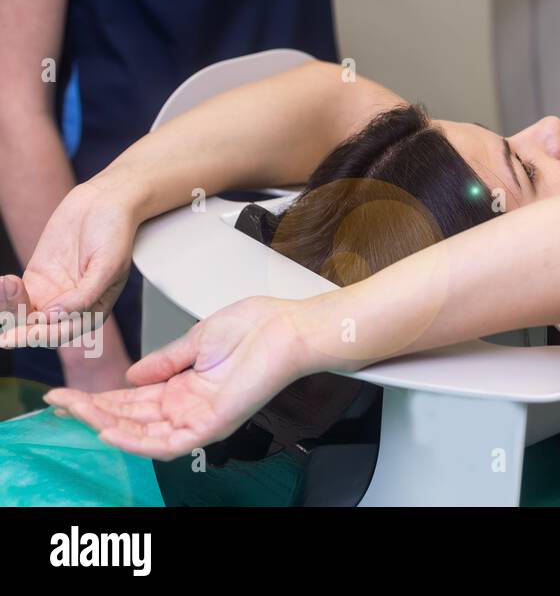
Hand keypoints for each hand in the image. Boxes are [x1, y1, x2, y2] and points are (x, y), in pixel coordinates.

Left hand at [0, 178, 138, 347]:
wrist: (103, 202)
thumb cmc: (115, 232)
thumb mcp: (108, 265)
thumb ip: (84, 296)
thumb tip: (54, 316)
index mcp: (94, 309)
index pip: (64, 331)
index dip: (44, 336)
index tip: (26, 332)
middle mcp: (71, 306)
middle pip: (39, 327)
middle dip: (20, 328)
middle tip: (5, 329)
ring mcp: (52, 293)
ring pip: (23, 314)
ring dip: (8, 308)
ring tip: (6, 286)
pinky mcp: (36, 278)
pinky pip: (15, 295)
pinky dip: (5, 293)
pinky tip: (4, 283)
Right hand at [43, 296, 309, 459]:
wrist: (288, 328)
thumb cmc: (256, 327)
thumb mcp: (197, 340)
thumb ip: (164, 361)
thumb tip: (132, 376)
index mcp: (184, 385)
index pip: (133, 400)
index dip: (99, 397)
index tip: (68, 391)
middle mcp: (189, 406)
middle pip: (132, 418)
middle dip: (93, 411)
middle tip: (60, 401)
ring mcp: (200, 417)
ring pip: (144, 434)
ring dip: (108, 424)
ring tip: (77, 413)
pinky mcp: (213, 425)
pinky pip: (169, 443)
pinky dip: (138, 440)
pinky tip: (110, 429)